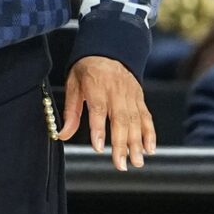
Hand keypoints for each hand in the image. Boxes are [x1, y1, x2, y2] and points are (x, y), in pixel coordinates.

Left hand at [58, 56, 152, 170]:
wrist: (108, 49)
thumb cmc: (88, 68)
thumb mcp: (73, 86)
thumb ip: (71, 112)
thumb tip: (63, 134)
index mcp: (97, 86)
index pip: (98, 110)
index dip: (99, 130)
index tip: (99, 147)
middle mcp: (116, 91)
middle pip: (120, 120)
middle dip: (122, 145)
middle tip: (120, 164)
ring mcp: (130, 95)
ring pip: (135, 121)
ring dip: (137, 144)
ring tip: (137, 162)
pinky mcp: (139, 98)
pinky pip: (146, 117)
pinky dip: (149, 134)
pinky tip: (149, 148)